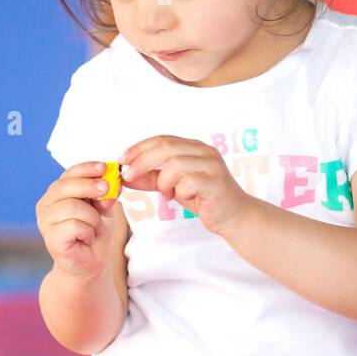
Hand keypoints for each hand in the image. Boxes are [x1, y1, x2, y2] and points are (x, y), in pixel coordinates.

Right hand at [36, 162, 120, 279]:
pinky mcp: (51, 238)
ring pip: (73, 206)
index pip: (69, 174)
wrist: (89, 263)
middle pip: (66, 186)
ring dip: (93, 217)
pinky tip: (87, 238)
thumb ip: (105, 197)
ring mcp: (45, 221)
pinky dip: (88, 231)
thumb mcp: (103, 210)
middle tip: (107, 188)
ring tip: (96, 228)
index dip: (86, 168)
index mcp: (56, 194)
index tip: (105, 167)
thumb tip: (113, 183)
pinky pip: (75, 225)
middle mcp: (46, 205)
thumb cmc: (93, 233)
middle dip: (90, 186)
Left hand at [120, 135, 255, 236]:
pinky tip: (181, 197)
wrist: (233, 216)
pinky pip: (189, 181)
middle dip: (142, 161)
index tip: (123, 161)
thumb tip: (127, 175)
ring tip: (166, 194)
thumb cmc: (204, 198)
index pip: (162, 139)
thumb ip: (152, 178)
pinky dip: (179, 190)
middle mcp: (204, 152)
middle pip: (166, 147)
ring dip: (163, 181)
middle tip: (129, 175)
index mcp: (194, 147)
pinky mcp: (216, 182)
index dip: (139, 148)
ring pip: (175, 163)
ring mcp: (212, 165)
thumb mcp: (173, 186)